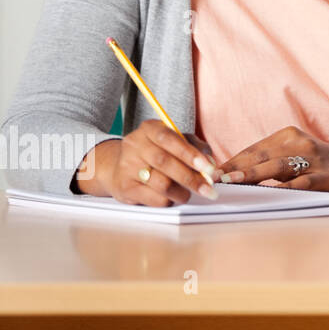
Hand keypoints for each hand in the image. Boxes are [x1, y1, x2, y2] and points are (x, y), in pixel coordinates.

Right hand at [76, 119, 220, 205]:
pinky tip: (173, 197)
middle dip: (192, 178)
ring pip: (161, 183)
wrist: (117, 166)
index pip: (170, 139)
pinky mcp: (125, 187)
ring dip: (182, 192)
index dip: (191, 154)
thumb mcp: (174, 141)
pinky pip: (154, 198)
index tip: (208, 168)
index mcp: (149, 128)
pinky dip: (170, 200)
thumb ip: (194, 146)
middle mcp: (135, 145)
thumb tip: (211, 163)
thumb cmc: (155, 152)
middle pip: (165, 162)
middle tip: (209, 189)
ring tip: (189, 194)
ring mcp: (127, 166)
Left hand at [217, 126, 328, 190]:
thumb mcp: (293, 153)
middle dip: (234, 167)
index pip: (253, 149)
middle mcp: (299, 143)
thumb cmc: (316, 161)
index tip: (209, 172)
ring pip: (277, 166)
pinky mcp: (324, 176)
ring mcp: (313, 159)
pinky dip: (283, 188)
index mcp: (288, 135)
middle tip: (211, 177)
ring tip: (231, 181)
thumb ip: (268, 160)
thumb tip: (231, 173)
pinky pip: (301, 183)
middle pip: (261, 156)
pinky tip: (268, 194)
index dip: (231, 160)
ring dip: (252, 174)